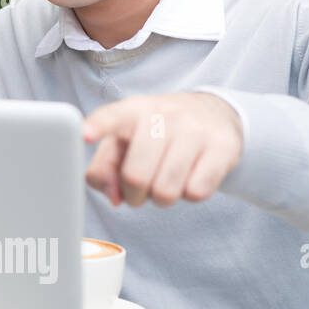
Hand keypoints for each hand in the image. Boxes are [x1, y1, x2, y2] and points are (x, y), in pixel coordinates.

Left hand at [82, 93, 243, 207]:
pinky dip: (189, 194)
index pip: (112, 116)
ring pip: (166, 191)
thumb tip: (113, 196)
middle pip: (135, 177)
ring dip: (161, 198)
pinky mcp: (223, 147)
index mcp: (133, 110)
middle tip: (140, 189)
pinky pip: (196, 192)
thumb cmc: (157, 134)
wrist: (213, 114)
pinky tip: (190, 176)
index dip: (98, 126)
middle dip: (134, 195)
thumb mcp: (125, 141)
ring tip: (165, 181)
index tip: (85, 133)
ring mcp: (195, 129)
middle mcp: (164, 115)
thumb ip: (104, 169)